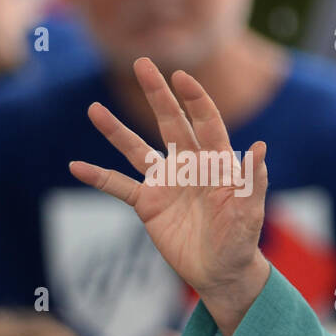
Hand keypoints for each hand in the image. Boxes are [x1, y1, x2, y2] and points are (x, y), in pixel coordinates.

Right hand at [70, 57, 270, 335]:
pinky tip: (76, 166)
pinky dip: (98, 177)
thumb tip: (260, 148)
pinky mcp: (148, 204)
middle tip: (142, 64)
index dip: (195, 100)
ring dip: (116, 131)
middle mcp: (189, 166)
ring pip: (137, 149)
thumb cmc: (241, 240)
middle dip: (157, 94)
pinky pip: (119, 186)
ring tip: (94, 110)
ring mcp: (166, 183)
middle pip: (171, 124)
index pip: (206, 123)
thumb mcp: (248, 212)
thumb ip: (251, 180)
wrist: (221, 271)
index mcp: (216, 164)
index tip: (181, 76)